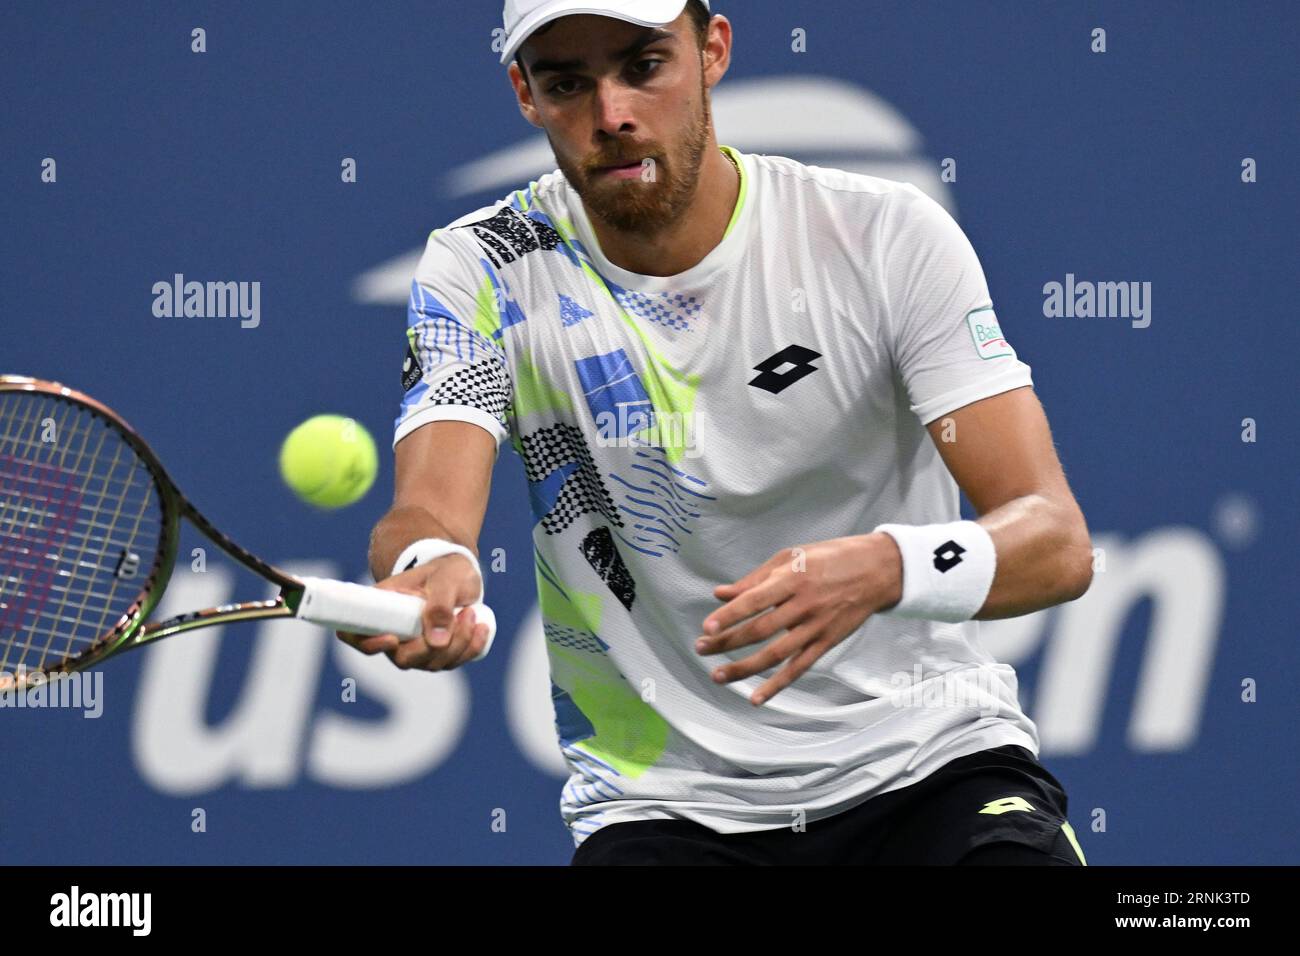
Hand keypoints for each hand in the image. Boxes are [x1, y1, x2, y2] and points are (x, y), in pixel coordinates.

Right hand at [335, 554, 489, 670]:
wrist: (460, 574)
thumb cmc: (445, 570)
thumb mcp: (445, 578)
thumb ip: (440, 604)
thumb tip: (436, 642)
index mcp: (381, 608)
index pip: (354, 634)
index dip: (366, 643)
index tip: (391, 638)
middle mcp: (393, 633)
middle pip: (403, 658)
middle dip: (435, 645)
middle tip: (460, 615)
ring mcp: (415, 647)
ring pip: (432, 663)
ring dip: (458, 643)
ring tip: (471, 612)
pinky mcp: (437, 654)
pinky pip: (452, 663)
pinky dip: (470, 649)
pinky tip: (481, 627)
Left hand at [695, 533, 902, 705]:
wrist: (877, 570)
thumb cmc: (829, 558)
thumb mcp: (791, 557)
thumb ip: (754, 578)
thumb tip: (720, 594)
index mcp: (792, 578)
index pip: (755, 600)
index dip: (730, 615)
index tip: (707, 627)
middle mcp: (804, 605)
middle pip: (760, 630)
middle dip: (727, 641)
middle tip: (700, 649)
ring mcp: (816, 626)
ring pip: (776, 654)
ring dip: (744, 668)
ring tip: (717, 675)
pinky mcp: (826, 642)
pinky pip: (799, 667)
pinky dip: (778, 684)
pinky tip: (756, 697)